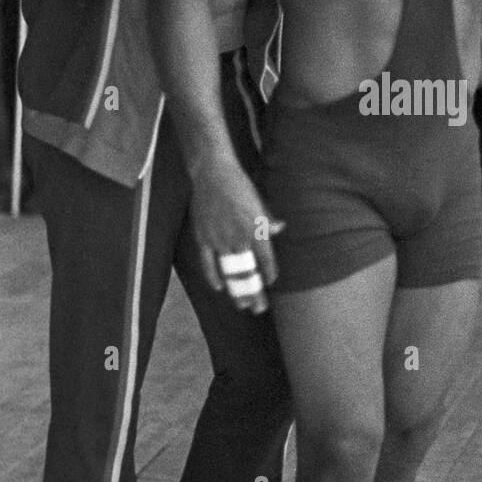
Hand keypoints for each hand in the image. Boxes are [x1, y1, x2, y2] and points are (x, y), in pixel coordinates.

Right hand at [189, 157, 283, 313]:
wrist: (213, 173)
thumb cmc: (240, 184)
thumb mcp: (259, 200)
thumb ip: (267, 218)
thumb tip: (277, 229)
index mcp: (257, 228)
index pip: (266, 259)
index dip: (269, 273)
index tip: (271, 284)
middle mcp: (240, 237)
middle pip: (248, 272)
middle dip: (254, 292)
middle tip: (259, 309)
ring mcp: (220, 239)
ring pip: (230, 271)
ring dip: (236, 289)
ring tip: (241, 304)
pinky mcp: (203, 237)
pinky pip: (208, 262)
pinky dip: (213, 276)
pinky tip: (219, 287)